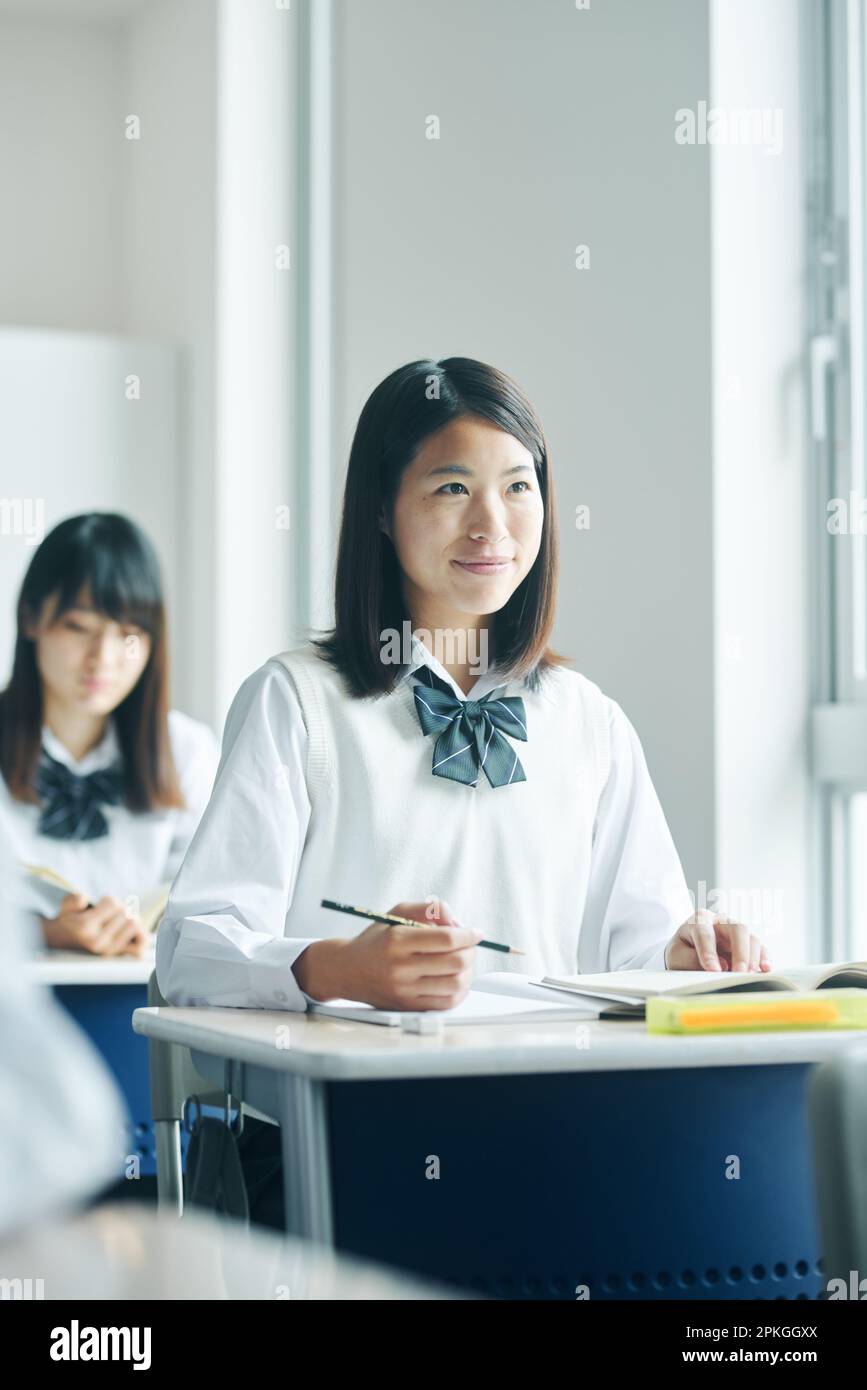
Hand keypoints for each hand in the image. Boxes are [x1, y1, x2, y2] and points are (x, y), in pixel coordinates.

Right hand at [40, 892, 147, 956]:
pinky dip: (141, 935)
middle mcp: (98, 941)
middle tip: (109, 914)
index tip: (99, 907)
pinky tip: (131, 930)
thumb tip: (83, 899)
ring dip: (130, 918)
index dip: (107, 900)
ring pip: (135, 924)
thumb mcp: (67, 906)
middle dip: (119, 908)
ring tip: (119, 921)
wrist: (69, 941)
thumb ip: (72, 899)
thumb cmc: (73, 919)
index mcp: (84, 927)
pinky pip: (141, 946)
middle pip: (125, 912)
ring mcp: (110, 950)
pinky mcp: (120, 955)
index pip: (112, 903)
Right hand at [294, 899, 482, 1008]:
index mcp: (397, 940)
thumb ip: (428, 909)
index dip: (468, 935)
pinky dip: (459, 991)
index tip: (476, 933)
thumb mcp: (396, 913)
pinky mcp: (407, 1006)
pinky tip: (455, 979)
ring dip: (468, 972)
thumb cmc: (376, 938)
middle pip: (455, 962)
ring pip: (455, 985)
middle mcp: (400, 967)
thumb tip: (457, 921)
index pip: (446, 939)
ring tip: (462, 963)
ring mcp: (404, 990)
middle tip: (469, 946)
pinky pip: (446, 1003)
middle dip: (470, 952)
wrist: (346, 970)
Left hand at [664, 909, 771, 972]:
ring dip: (752, 958)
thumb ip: (692, 959)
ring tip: (749, 975)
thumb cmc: (682, 951)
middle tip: (738, 973)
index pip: (705, 933)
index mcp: (699, 920)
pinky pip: (760, 948)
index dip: (709, 952)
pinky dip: (764, 958)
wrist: (687, 950)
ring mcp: (736, 931)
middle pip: (737, 929)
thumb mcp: (677, 955)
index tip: (712, 970)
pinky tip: (765, 969)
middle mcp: (722, 921)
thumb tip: (720, 967)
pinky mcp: (747, 944)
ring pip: (751, 938)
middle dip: (740, 952)